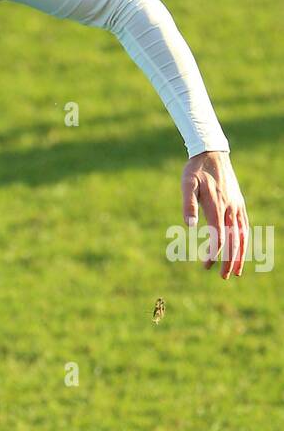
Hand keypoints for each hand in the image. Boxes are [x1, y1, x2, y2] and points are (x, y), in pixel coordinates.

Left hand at [181, 150, 246, 278]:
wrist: (211, 153)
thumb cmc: (195, 170)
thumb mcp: (187, 184)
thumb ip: (188, 205)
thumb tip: (189, 226)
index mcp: (217, 206)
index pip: (219, 236)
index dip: (214, 253)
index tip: (206, 266)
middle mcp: (230, 208)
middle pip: (234, 240)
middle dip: (230, 260)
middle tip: (223, 277)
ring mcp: (237, 206)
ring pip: (243, 235)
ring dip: (241, 254)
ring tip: (236, 271)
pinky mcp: (239, 203)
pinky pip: (244, 225)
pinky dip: (244, 240)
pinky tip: (240, 250)